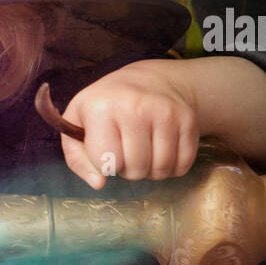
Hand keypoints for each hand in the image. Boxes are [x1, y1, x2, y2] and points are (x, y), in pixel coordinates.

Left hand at [59, 60, 199, 188]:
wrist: (147, 81)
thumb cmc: (106, 107)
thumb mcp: (78, 124)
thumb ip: (77, 159)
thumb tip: (98, 183)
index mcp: (101, 108)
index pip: (106, 163)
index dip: (105, 164)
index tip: (105, 149)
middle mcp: (135, 107)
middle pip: (136, 169)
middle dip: (129, 169)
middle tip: (126, 151)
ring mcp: (165, 112)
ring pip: (161, 169)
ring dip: (151, 171)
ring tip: (143, 153)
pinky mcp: (187, 119)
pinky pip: (183, 164)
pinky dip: (172, 167)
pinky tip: (161, 152)